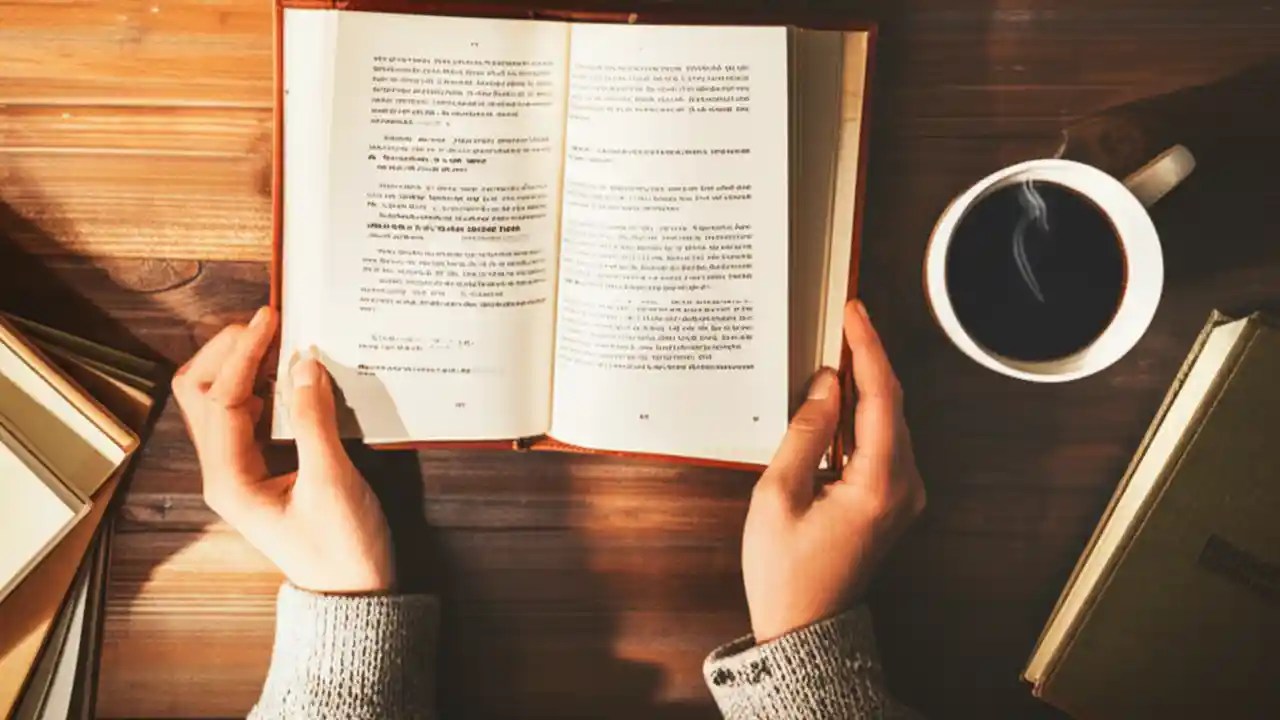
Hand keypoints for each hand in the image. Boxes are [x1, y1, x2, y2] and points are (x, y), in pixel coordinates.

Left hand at [172, 306, 394, 593]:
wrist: (353, 595)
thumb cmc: (343, 549)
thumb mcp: (332, 482)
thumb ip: (315, 420)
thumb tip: (304, 363)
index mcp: (230, 479)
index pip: (224, 398)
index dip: (245, 353)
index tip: (271, 318)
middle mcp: (223, 472)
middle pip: (202, 393)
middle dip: (229, 353)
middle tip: (270, 324)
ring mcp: (238, 470)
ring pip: (218, 401)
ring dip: (240, 365)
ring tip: (277, 340)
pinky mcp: (259, 469)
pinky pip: (244, 415)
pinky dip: (258, 385)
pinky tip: (286, 375)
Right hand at [743, 300, 924, 642]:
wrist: (805, 629)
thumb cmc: (785, 572)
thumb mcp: (779, 495)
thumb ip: (805, 433)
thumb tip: (826, 384)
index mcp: (879, 484)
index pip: (882, 397)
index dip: (868, 348)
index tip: (854, 312)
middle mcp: (904, 488)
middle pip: (892, 405)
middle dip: (867, 360)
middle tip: (841, 321)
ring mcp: (904, 497)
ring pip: (891, 423)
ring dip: (865, 386)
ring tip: (837, 350)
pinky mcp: (893, 502)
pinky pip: (884, 444)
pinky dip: (864, 416)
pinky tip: (839, 399)